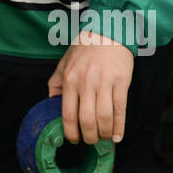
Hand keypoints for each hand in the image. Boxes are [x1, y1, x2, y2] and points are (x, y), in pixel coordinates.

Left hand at [46, 30, 133, 144]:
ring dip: (103, 134)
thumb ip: (56, 83)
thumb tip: (50, 102)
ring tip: (102, 137)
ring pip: (104, 118)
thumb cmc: (85, 48)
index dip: (71, 133)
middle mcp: (86, 82)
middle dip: (88, 137)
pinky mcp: (121, 82)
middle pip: (87, 120)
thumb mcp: (65, 63)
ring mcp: (104, 82)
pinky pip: (120, 110)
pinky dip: (119, 127)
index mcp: (70, 79)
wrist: (107, 31)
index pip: (67, 114)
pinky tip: (116, 136)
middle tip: (90, 141)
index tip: (73, 140)